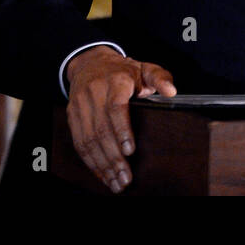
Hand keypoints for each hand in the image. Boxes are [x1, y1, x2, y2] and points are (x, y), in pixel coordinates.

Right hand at [65, 45, 175, 192]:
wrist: (91, 63)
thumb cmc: (124, 71)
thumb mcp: (145, 68)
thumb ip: (161, 78)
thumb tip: (172, 92)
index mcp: (115, 81)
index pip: (116, 108)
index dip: (122, 130)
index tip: (131, 150)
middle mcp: (94, 93)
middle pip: (101, 129)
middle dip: (113, 157)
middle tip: (126, 177)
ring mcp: (80, 105)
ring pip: (87, 140)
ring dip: (101, 164)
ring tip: (116, 182)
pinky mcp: (72, 116)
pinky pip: (78, 142)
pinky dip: (90, 161)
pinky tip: (102, 174)